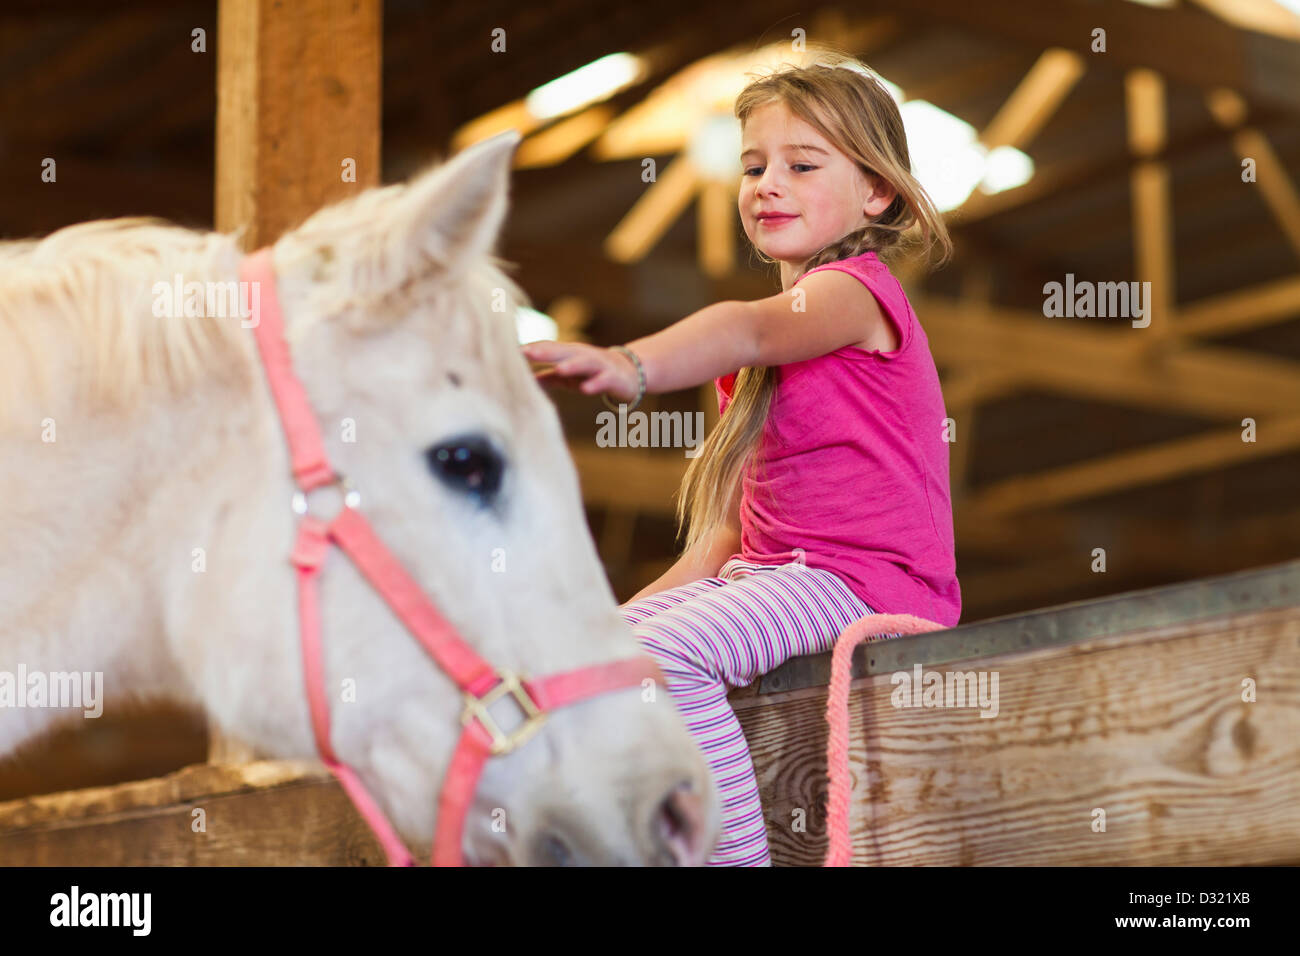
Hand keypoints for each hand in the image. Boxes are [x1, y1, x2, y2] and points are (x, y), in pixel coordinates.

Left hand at [520, 341, 639, 401]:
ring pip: (584, 363)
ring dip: (572, 365)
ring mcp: (599, 365)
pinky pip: (603, 380)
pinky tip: (586, 389)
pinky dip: (595, 384)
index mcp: (570, 354)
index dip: (530, 349)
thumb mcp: (569, 376)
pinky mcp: (613, 378)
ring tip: (559, 369)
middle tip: (526, 352)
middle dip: (545, 352)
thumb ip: (548, 376)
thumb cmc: (593, 374)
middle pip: (563, 352)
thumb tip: (524, 379)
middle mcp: (583, 355)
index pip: (548, 348)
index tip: (509, 350)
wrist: (631, 373)